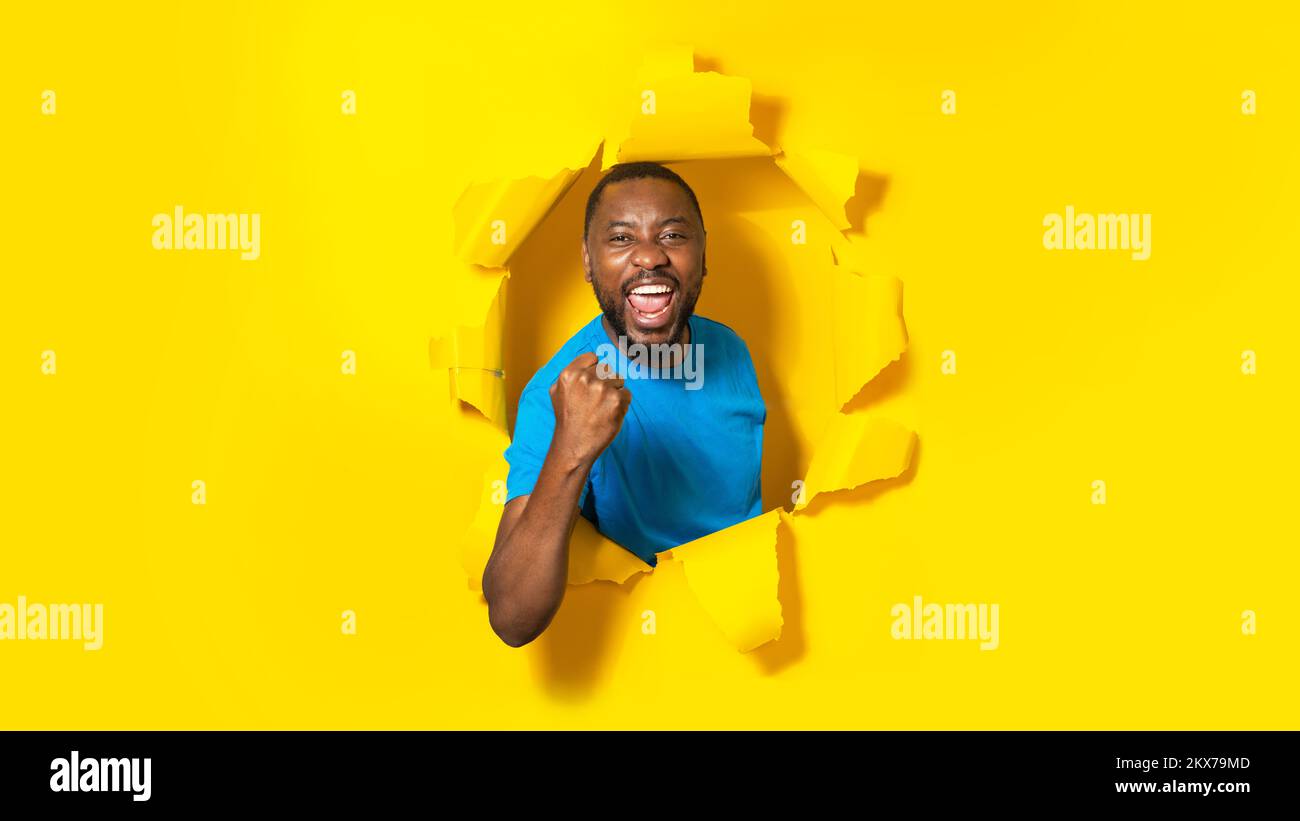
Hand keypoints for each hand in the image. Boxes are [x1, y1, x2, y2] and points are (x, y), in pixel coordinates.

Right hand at [548, 352, 630, 467]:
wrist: (574, 444)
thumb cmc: (568, 418)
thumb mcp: (557, 390)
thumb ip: (572, 372)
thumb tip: (592, 359)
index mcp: (569, 373)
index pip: (592, 358)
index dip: (594, 371)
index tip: (591, 385)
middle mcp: (585, 378)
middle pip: (607, 368)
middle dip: (605, 382)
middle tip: (596, 401)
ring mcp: (602, 388)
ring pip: (619, 380)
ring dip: (614, 392)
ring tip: (601, 408)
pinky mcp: (616, 400)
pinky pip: (627, 394)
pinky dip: (622, 405)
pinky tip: (609, 415)